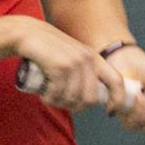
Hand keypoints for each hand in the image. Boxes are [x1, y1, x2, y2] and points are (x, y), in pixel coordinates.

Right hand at [10, 18, 128, 114]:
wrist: (26, 33)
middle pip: (91, 99)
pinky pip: (57, 95)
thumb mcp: (72, 56)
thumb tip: (91, 100)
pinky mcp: (60, 67)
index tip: (109, 110)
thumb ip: (84, 71)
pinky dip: (49, 99)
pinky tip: (43, 94)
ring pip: (73, 99)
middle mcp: (87, 59)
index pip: (117, 81)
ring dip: (59, 103)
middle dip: (76, 106)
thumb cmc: (48, 49)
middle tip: (62, 102)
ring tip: (50, 96)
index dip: (117, 99)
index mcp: (94, 57)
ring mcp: (74, 63)